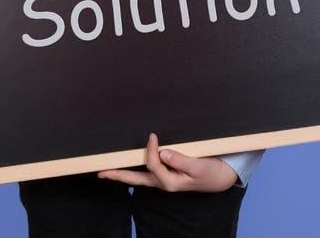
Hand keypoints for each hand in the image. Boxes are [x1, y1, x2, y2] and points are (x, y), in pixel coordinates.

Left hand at [98, 133, 237, 192]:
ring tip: (108, 168)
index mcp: (170, 183)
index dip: (150, 150)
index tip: (152, 135)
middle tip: (100, 172)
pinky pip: (148, 170)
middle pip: (136, 179)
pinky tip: (130, 161)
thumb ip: (181, 161)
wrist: (219, 177)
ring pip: (139, 176)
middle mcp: (163, 182)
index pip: (153, 165)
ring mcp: (163, 179)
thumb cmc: (209, 172)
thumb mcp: (198, 167)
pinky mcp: (166, 173)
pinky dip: (137, 165)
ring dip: (124, 172)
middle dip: (118, 175)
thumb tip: (163, 153)